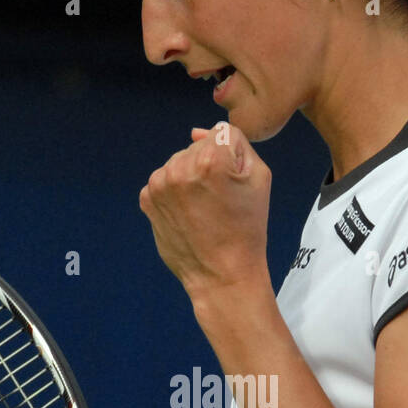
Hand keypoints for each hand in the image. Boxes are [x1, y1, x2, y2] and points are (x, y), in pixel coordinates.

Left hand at [138, 123, 271, 304]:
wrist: (222, 274)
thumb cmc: (246, 228)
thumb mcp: (259, 177)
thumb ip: (235, 141)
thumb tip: (197, 132)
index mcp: (211, 160)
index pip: (221, 135)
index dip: (231, 159)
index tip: (232, 185)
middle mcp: (180, 167)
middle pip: (197, 147)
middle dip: (208, 166)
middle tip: (219, 201)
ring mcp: (159, 185)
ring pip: (178, 163)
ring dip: (189, 178)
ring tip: (203, 208)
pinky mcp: (147, 200)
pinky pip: (163, 181)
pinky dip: (174, 193)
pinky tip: (187, 213)